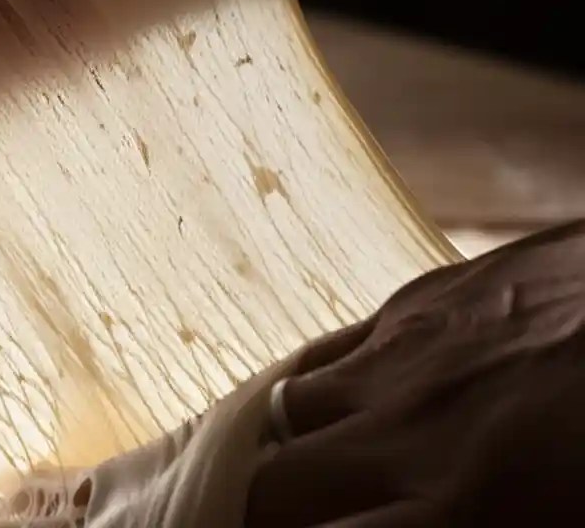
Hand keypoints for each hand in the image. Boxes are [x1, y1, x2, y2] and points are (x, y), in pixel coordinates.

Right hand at [247, 222, 584, 525]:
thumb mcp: (562, 517)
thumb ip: (473, 524)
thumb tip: (401, 524)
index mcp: (458, 507)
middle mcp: (407, 435)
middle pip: (268, 492)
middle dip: (254, 516)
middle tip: (261, 524)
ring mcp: (401, 358)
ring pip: (278, 417)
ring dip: (278, 455)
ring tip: (287, 475)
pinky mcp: (412, 302)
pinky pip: (320, 355)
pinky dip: (306, 393)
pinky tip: (316, 411)